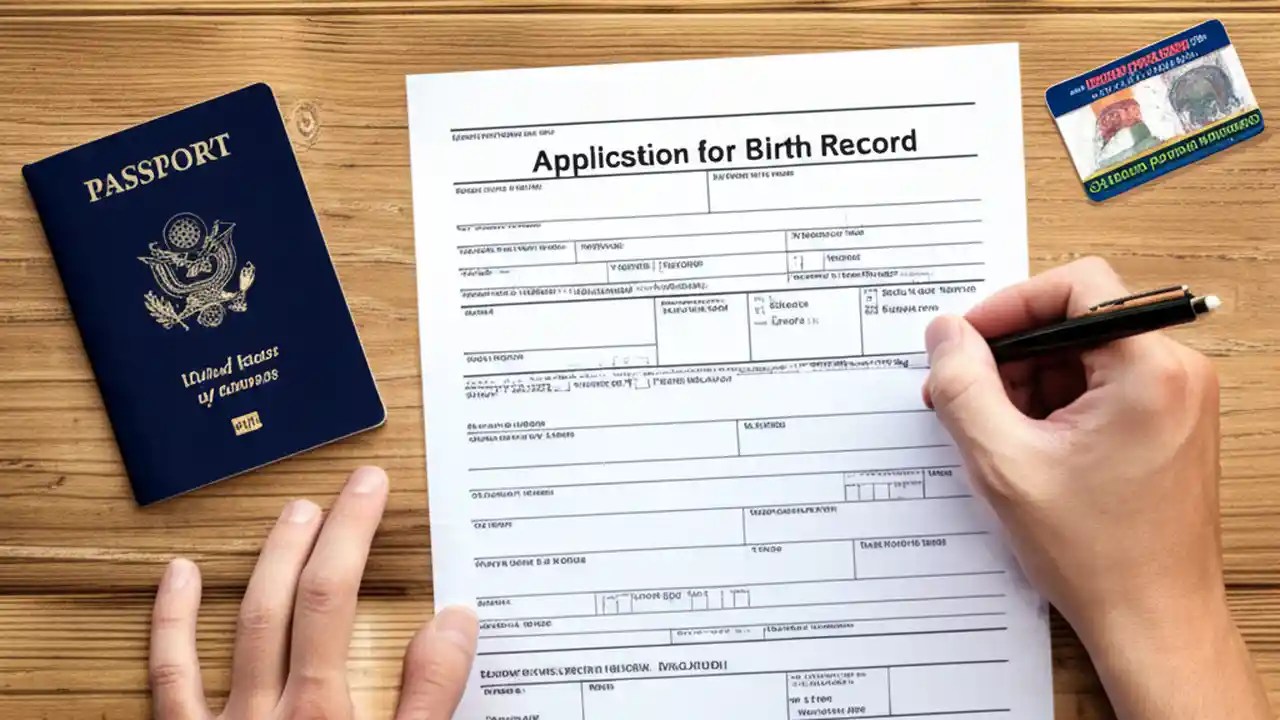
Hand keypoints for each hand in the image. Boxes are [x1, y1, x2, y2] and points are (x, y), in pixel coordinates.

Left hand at [148, 467, 478, 718]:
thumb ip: (430, 697)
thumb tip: (455, 619)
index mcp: (326, 711)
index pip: (337, 596)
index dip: (353, 531)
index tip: (369, 488)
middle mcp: (270, 707)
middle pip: (294, 597)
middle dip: (323, 534)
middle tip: (348, 488)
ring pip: (241, 623)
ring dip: (267, 562)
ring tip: (292, 515)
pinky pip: (169, 679)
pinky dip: (171, 624)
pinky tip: (178, 578)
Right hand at [922, 258, 1269, 718]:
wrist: (1152, 619)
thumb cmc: (1099, 555)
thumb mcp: (1004, 462)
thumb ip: (963, 386)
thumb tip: (945, 334)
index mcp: (1150, 371)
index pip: (1077, 287)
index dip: (1009, 305)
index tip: (969, 340)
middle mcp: (1176, 373)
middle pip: (1077, 320)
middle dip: (1011, 353)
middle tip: (966, 394)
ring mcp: (1177, 398)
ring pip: (1083, 354)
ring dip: (1029, 382)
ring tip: (996, 432)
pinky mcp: (1167, 421)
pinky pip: (1100, 384)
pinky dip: (1054, 404)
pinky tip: (1026, 445)